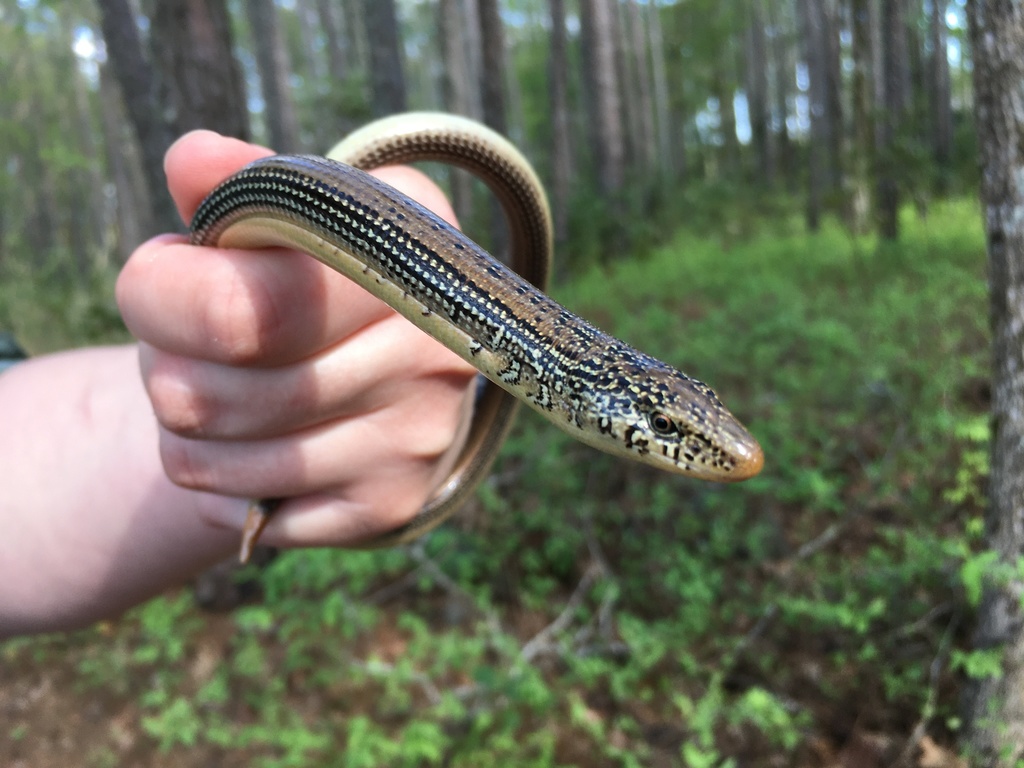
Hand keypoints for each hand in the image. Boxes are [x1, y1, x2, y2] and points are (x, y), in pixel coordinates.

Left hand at [117, 131, 476, 548]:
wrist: (378, 373)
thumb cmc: (306, 283)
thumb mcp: (278, 219)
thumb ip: (233, 186)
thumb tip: (194, 160)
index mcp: (413, 243)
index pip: (241, 307)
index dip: (163, 294)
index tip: (166, 271)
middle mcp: (437, 341)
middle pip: (208, 395)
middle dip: (163, 365)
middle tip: (184, 344)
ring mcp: (423, 433)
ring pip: (213, 460)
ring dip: (183, 427)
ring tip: (217, 391)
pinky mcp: (397, 502)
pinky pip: (250, 515)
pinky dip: (224, 483)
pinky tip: (256, 447)